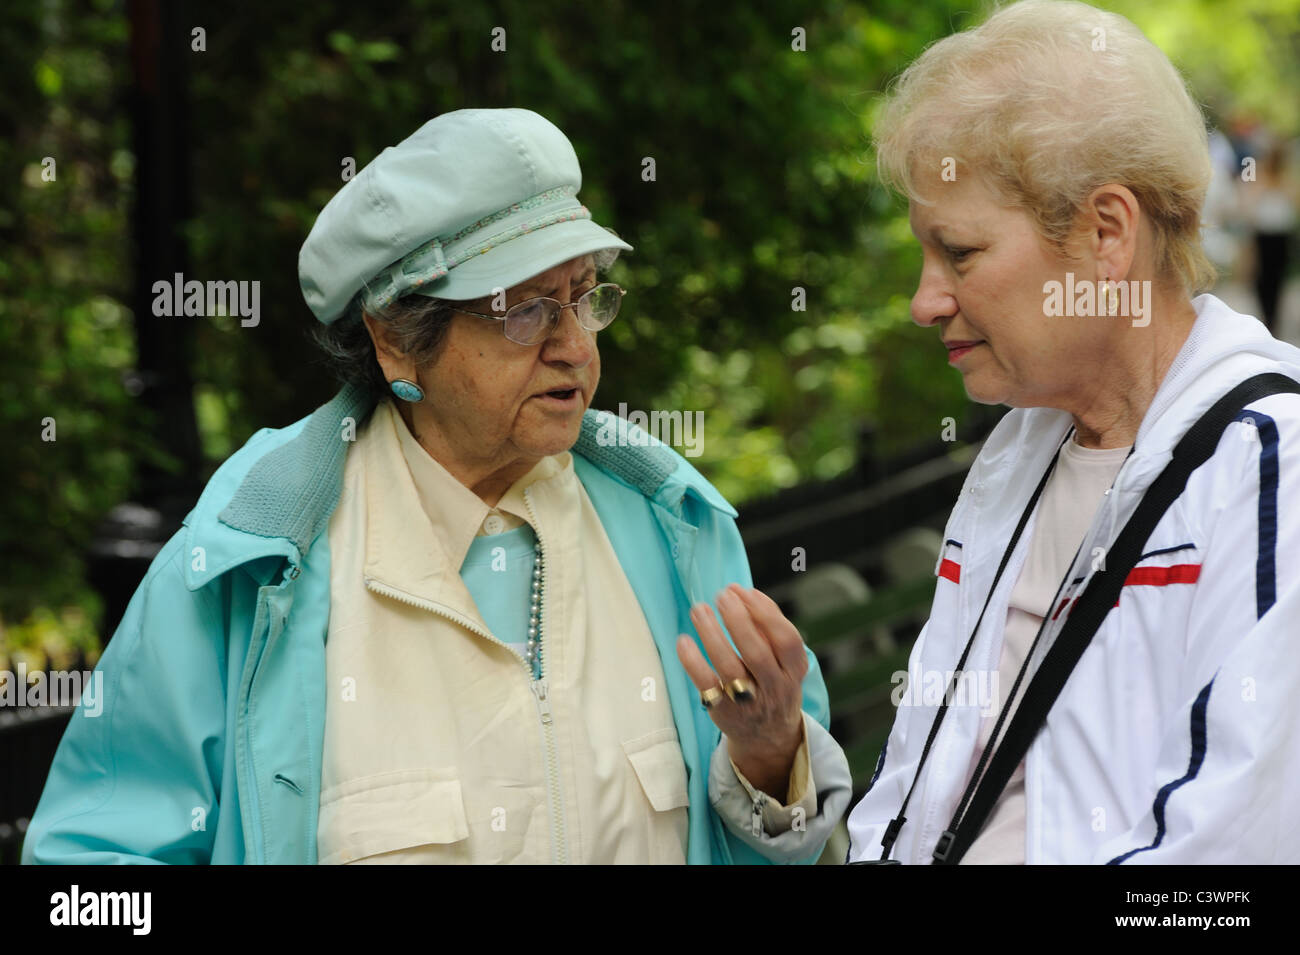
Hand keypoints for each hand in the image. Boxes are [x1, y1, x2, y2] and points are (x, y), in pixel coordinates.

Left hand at [676, 583, 809, 797]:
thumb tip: (741, 593)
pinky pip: (706, 685)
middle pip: (756, 652)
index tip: (744, 591)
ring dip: (712, 634)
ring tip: (699, 609)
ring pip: (728, 666)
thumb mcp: (785, 663)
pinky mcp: (723, 711)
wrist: (767, 738)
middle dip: (738, 620)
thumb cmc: (772, 685)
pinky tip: (683, 640)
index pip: (787, 640)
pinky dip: (692, 662)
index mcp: (793, 671)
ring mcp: (748, 702)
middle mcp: (774, 688)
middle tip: (722, 596)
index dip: (766, 613)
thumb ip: (769, 631)